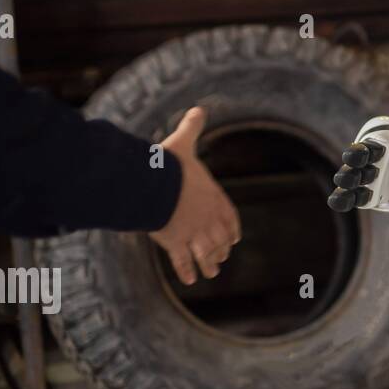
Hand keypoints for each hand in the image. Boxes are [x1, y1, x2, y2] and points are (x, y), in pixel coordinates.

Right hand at [150, 107, 240, 284]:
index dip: (231, 228)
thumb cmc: (169, 165)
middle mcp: (207, 218)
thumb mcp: (184, 144)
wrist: (154, 185)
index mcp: (213, 197)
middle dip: (220, 249)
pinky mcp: (174, 242)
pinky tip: (188, 281)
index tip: (234, 238)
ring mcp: (192, 232)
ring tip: (211, 273)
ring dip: (209, 263)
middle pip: (219, 239)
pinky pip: (182, 261)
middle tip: (221, 258)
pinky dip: (186, 271)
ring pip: (205, 253)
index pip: (228, 216)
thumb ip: (192, 127)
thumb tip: (198, 108)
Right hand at [328, 119, 388, 214]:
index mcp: (376, 145)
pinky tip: (339, 203)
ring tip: (342, 195)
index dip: (361, 152)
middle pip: (354, 167)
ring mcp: (366, 180)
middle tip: (357, 175)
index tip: (365, 155)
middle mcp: (366, 162)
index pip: (365, 149)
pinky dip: (345, 200)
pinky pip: (353, 198)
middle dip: (352, 171)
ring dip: (346, 188)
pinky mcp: (368, 196)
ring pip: (349, 184)